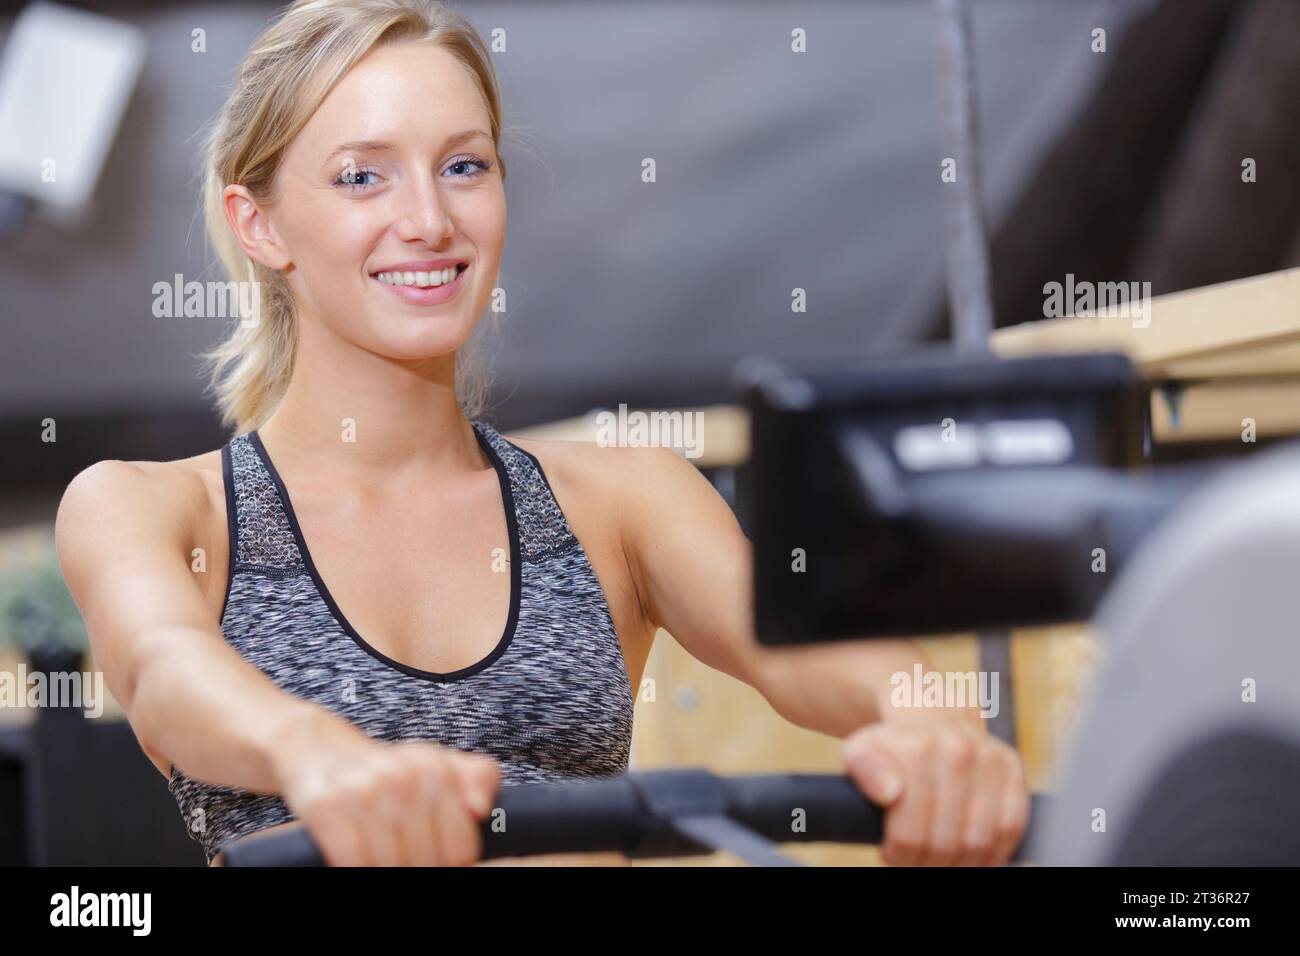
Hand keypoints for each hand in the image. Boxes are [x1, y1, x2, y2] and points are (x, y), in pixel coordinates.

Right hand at [274, 717, 500, 865]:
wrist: (317, 748)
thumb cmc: (386, 769)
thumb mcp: (439, 765)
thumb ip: (479, 778)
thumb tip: (479, 810)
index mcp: (437, 769)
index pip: (460, 848)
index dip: (449, 861)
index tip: (435, 856)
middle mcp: (404, 777)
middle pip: (427, 861)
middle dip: (417, 866)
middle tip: (405, 856)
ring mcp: (365, 791)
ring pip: (391, 865)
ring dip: (385, 867)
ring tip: (381, 855)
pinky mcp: (327, 807)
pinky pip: (353, 862)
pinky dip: (354, 866)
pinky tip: (356, 856)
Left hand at [841, 710, 1027, 865]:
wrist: (924, 709)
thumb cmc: (890, 744)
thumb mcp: (860, 752)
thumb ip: (865, 771)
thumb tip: (891, 794)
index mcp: (918, 751)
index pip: (911, 834)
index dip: (899, 853)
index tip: (891, 851)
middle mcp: (958, 750)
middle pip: (946, 843)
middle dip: (927, 862)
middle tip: (916, 860)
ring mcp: (989, 757)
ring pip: (980, 841)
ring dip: (961, 862)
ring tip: (941, 859)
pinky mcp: (1012, 766)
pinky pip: (1011, 826)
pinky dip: (994, 851)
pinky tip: (973, 854)